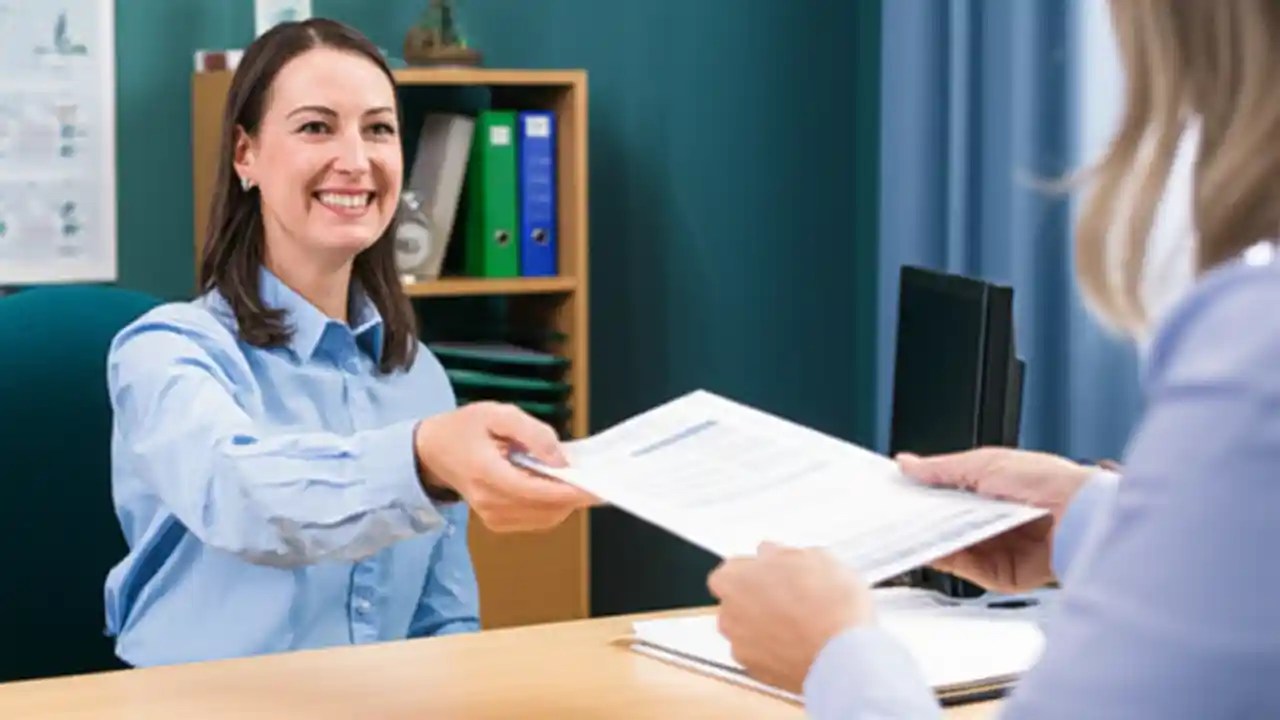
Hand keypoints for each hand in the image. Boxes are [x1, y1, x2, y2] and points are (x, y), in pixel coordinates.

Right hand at [413, 401, 595, 531]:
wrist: (433, 451)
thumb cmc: (465, 428)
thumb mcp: (498, 414)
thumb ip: (532, 433)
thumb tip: (561, 460)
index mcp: (485, 474)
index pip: (535, 492)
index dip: (568, 492)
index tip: (597, 486)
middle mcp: (488, 503)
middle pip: (545, 509)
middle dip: (574, 495)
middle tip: (598, 477)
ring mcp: (492, 517)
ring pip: (545, 518)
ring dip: (566, 500)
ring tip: (579, 478)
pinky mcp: (498, 523)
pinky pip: (537, 519)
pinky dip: (553, 505)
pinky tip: (558, 485)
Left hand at [707, 543, 872, 693]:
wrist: (843, 658)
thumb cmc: (830, 605)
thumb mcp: (815, 558)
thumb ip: (782, 554)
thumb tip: (770, 553)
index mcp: (734, 580)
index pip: (732, 569)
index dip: (756, 570)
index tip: (776, 571)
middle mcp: (729, 614)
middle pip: (738, 601)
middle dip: (759, 598)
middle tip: (793, 596)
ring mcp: (741, 647)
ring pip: (749, 630)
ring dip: (767, 626)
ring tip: (803, 624)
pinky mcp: (758, 674)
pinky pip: (762, 655)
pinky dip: (777, 651)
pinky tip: (803, 645)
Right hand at [897, 447, 1092, 591]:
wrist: (1081, 514)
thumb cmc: (1047, 480)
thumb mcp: (983, 463)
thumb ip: (940, 469)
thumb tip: (907, 465)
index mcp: (988, 491)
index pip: (943, 497)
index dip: (919, 496)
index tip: (894, 496)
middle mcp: (991, 521)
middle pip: (944, 525)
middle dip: (920, 521)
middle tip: (893, 516)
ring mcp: (995, 548)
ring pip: (950, 548)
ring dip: (928, 541)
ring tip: (904, 532)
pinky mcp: (1001, 574)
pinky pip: (964, 570)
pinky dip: (945, 560)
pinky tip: (930, 550)